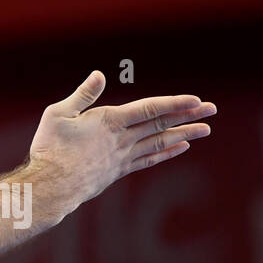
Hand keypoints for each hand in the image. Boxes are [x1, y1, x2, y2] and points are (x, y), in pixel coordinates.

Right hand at [28, 70, 215, 210]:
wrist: (50, 187)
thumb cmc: (50, 148)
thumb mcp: (59, 114)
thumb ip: (83, 95)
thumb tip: (99, 74)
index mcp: (110, 121)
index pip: (151, 109)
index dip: (175, 103)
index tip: (196, 100)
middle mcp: (123, 140)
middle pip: (162, 124)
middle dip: (189, 116)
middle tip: (212, 110)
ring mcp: (123, 157)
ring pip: (160, 142)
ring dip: (185, 134)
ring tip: (206, 130)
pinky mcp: (119, 171)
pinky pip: (150, 159)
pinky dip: (167, 152)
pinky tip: (181, 147)